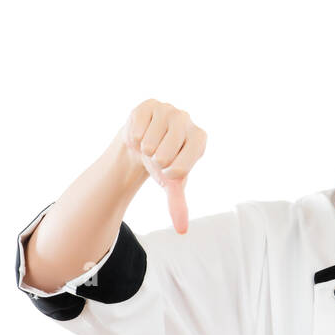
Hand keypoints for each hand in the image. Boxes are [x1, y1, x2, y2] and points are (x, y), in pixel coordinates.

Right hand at [115, 99, 207, 233]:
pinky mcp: (148, 104)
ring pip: (149, 143)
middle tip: (156, 155)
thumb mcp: (172, 183)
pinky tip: (140, 135)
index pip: (181, 168)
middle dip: (155, 162)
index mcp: (200, 138)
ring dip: (144, 150)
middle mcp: (187, 119)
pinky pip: (136, 129)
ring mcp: (168, 109)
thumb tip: (182, 230)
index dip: (169, 174)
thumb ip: (178, 203)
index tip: (168, 168)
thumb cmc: (163, 164)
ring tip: (149, 145)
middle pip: (164, 155)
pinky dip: (134, 138)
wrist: (142, 145)